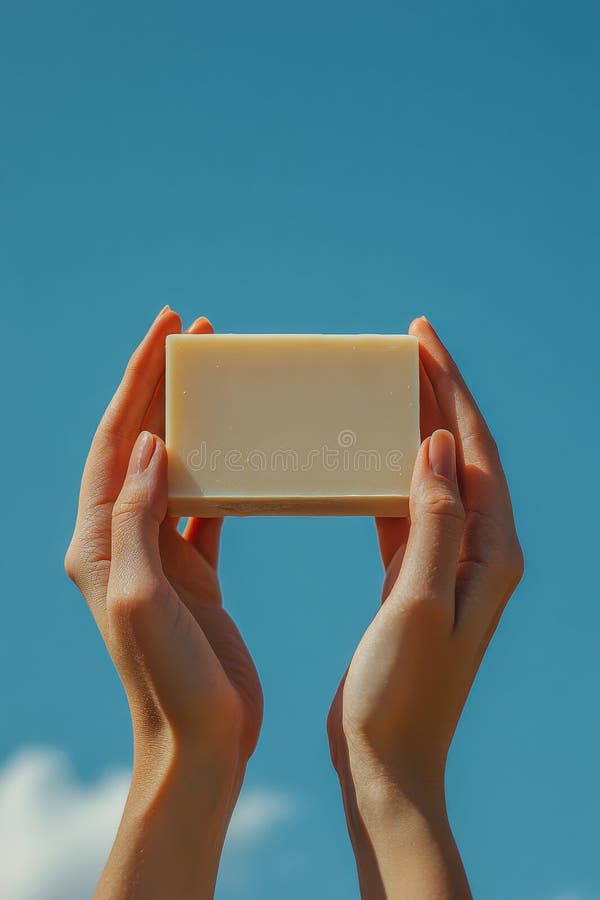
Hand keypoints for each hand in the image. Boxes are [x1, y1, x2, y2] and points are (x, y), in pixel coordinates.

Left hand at [65, 308, 262, 898]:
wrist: (198, 743)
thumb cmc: (170, 681)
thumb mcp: (143, 596)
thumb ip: (138, 519)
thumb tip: (150, 445)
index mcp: (98, 541)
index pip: (117, 440)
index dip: (138, 380)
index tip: (166, 331)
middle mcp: (119, 540)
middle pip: (140, 442)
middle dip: (161, 385)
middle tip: (194, 336)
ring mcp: (155, 555)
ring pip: (171, 468)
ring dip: (190, 421)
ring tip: (216, 381)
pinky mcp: (190, 573)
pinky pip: (202, 507)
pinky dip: (217, 473)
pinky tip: (239, 452)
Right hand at [327, 317, 523, 898]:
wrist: (388, 759)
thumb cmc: (403, 692)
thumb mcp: (419, 601)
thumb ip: (434, 521)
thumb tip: (439, 444)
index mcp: (489, 551)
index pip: (474, 449)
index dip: (450, 388)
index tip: (421, 339)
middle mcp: (478, 551)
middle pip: (460, 453)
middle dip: (436, 395)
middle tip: (405, 347)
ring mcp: (448, 564)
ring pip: (434, 476)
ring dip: (412, 429)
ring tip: (385, 387)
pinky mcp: (415, 578)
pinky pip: (407, 508)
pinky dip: (388, 473)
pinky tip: (364, 456)